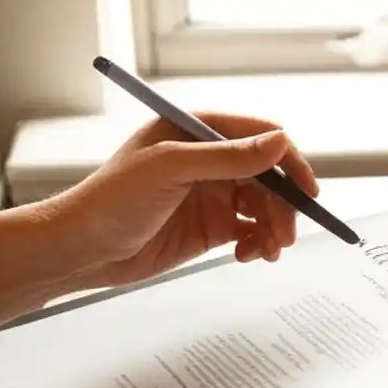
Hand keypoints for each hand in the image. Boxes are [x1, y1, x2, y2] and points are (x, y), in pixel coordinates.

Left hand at [53, 113, 318, 285]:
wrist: (81, 251)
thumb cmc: (110, 201)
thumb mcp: (170, 170)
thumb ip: (228, 157)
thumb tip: (280, 142)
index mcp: (197, 132)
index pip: (261, 137)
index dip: (288, 162)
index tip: (306, 190)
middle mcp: (209, 159)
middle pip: (269, 176)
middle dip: (283, 206)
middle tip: (284, 235)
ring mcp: (212, 194)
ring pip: (265, 206)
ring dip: (274, 228)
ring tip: (267, 252)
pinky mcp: (211, 225)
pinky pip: (252, 230)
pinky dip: (259, 243)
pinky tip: (249, 256)